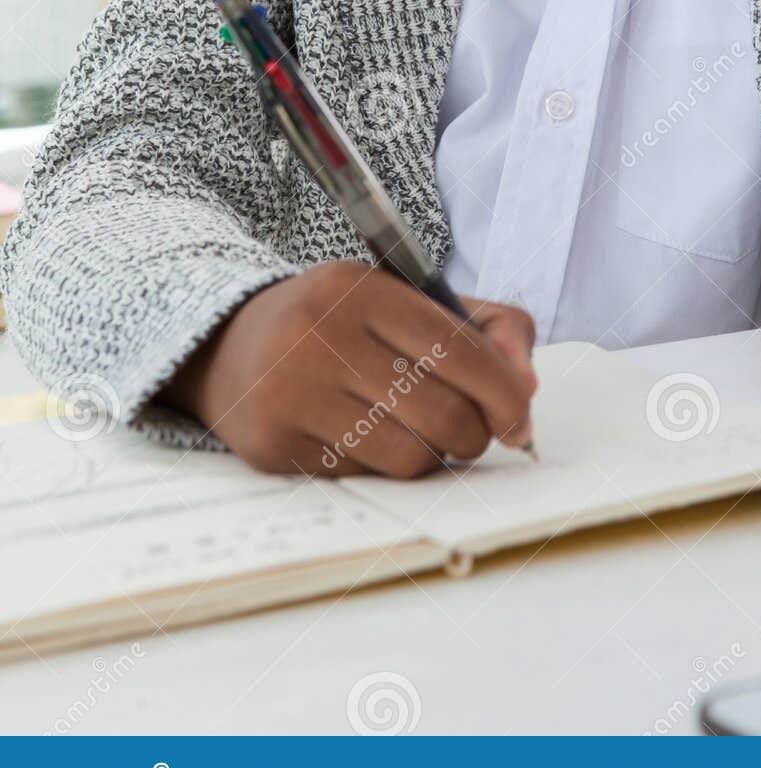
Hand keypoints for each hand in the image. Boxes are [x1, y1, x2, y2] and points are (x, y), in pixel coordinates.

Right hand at [156, 259, 537, 479]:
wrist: (227, 345)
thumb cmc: (339, 324)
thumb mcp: (405, 300)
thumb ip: (483, 327)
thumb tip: (527, 388)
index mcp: (358, 288)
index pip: (455, 347)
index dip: (503, 391)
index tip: (518, 415)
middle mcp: (319, 336)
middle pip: (441, 413)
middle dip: (475, 434)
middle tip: (472, 432)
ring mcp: (291, 395)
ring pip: (408, 458)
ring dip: (431, 457)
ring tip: (418, 434)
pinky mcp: (273, 448)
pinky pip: (364, 478)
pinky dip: (381, 467)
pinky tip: (365, 439)